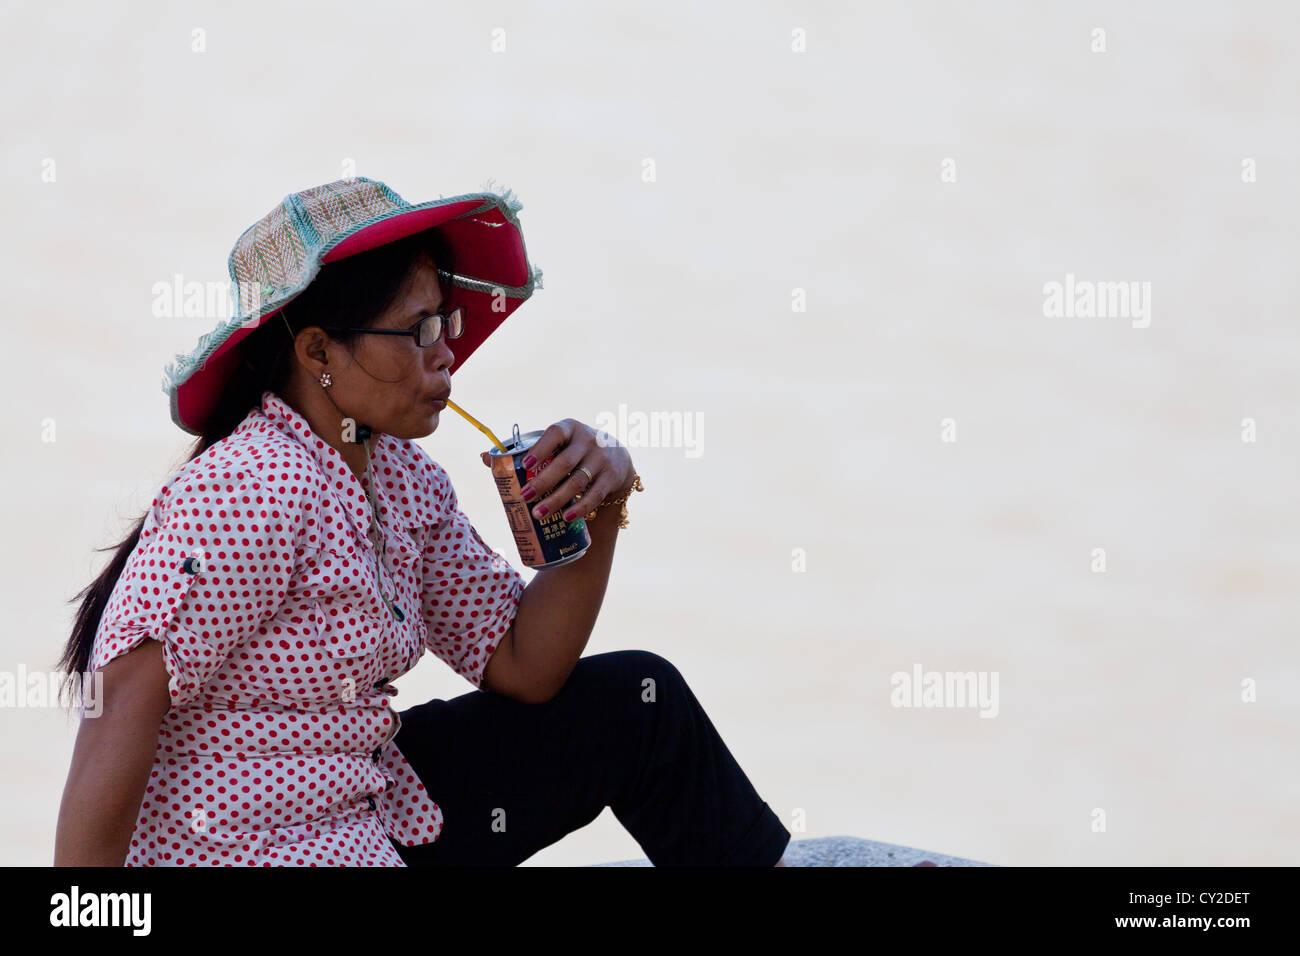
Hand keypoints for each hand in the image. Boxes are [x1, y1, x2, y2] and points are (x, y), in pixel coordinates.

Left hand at [480, 419, 634, 522]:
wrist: (617, 457)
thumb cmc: (574, 450)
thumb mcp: (556, 444)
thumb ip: (526, 450)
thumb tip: (484, 457)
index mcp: (569, 428)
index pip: (554, 434)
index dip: (540, 448)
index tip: (526, 465)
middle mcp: (588, 440)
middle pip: (564, 463)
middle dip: (543, 482)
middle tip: (525, 497)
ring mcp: (601, 459)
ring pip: (577, 481)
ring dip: (557, 499)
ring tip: (539, 514)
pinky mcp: (611, 477)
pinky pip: (594, 495)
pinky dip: (580, 508)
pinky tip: (566, 517)